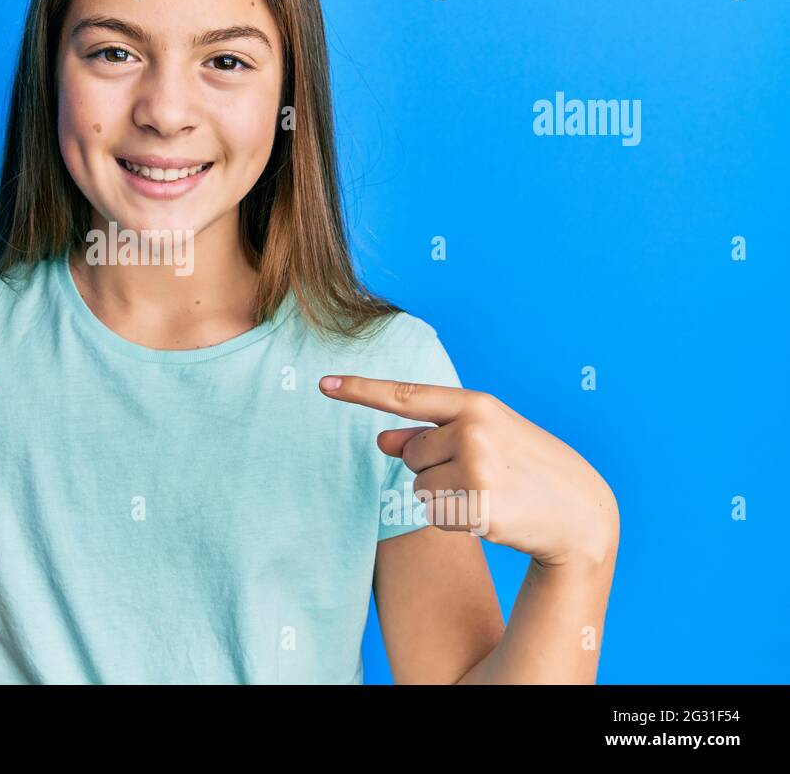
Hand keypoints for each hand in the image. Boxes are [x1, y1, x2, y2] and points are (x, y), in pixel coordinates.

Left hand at [319, 374, 618, 568]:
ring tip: (490, 492)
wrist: (580, 513)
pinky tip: (489, 514)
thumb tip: (380, 439)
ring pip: (419, 486)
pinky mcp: (476, 507)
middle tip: (483, 473)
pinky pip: (433, 513)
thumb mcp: (485, 439)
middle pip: (410, 453)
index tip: (323, 383)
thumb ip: (431, 434)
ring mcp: (475, 469)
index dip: (361, 390)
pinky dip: (453, 519)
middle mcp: (473, 431)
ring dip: (444, 495)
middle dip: (434, 467)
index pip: (407, 396)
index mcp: (477, 405)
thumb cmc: (526, 468)